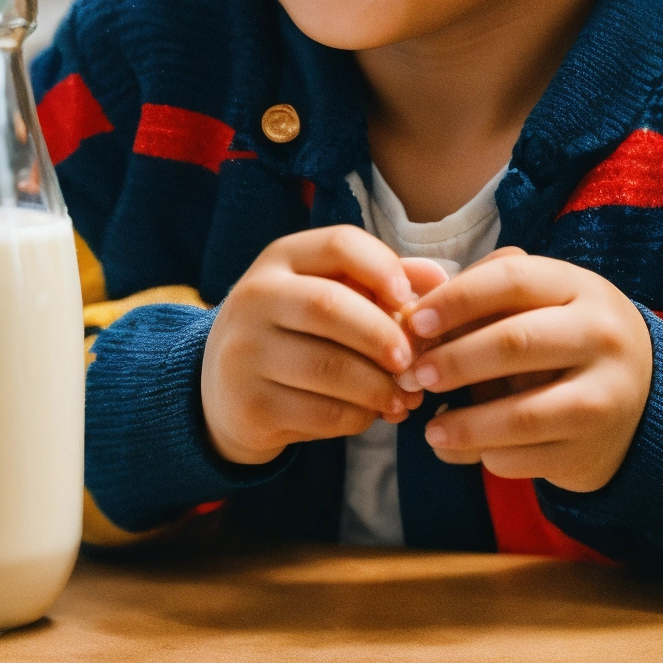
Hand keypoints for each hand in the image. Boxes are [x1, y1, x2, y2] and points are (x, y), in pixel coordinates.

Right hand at [201, 227, 428, 466]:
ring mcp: (246, 351)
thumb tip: (438, 278)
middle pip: (330, 305)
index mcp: (280, 259)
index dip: (383, 268)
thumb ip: (380, 281)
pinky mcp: (250, 404)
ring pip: (329, 366)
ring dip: (379, 386)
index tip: (410, 299)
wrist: (224, 388)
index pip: (338, 244)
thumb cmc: (296, 331)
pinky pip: (320, 413)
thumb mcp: (327, 293)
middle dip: (383, 336)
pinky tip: (371, 415)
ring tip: (404, 397)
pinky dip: (358, 417)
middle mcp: (255, 297)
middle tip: (414, 363)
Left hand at [394, 253, 651, 491]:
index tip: (416, 321)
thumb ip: (486, 291)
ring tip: (431, 429)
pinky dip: (488, 455)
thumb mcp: (542, 301)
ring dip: (464, 425)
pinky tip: (470, 448)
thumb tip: (417, 306)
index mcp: (580, 288)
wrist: (642, 399)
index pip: (512, 280)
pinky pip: (528, 458)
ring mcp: (603, 397)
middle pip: (514, 343)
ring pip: (521, 414)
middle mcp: (601, 337)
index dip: (457, 299)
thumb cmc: (565, 338)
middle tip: (415, 374)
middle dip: (454, 360)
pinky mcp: (592, 450)